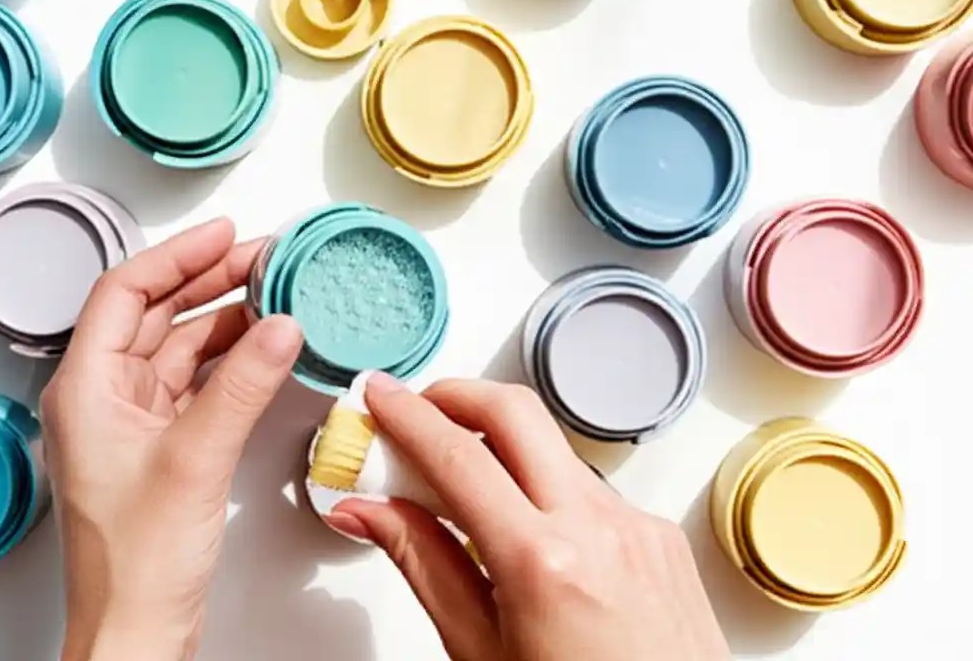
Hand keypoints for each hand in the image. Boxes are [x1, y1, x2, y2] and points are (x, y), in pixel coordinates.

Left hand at [41, 218, 303, 660]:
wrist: (138, 632)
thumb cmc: (138, 564)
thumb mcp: (195, 458)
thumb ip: (242, 384)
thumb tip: (281, 325)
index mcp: (84, 388)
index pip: (124, 292)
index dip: (176, 256)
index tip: (225, 234)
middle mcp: (101, 399)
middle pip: (155, 315)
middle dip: (210, 282)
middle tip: (266, 258)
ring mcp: (131, 425)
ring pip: (178, 350)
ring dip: (225, 321)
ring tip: (276, 294)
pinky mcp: (159, 450)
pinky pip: (194, 387)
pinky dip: (229, 364)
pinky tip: (265, 351)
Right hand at [328, 375, 728, 660]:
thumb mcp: (479, 653)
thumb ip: (422, 566)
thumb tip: (368, 512)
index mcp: (543, 562)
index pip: (457, 457)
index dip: (407, 415)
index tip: (379, 398)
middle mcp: (600, 528)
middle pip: (516, 411)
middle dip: (456, 394)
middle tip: (417, 411)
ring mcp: (639, 526)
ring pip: (555, 447)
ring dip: (502, 444)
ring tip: (461, 485)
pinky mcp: (661, 535)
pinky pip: (591, 486)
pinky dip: (546, 487)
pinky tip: (524, 525)